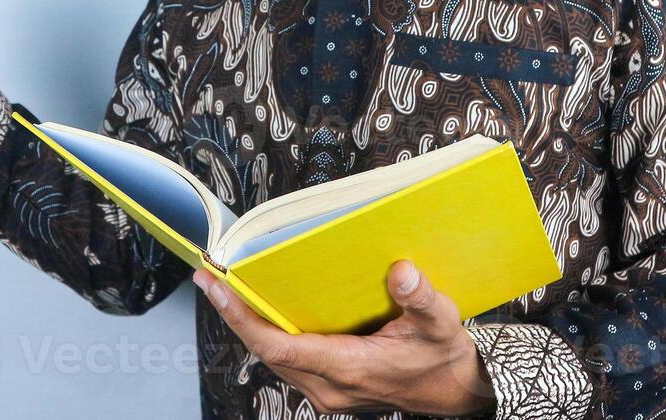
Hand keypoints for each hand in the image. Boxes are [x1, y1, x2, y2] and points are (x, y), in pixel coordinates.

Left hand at [193, 259, 496, 416]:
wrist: (457, 393)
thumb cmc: (445, 357)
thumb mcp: (442, 323)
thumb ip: (422, 298)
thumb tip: (401, 271)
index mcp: (350, 369)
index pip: (280, 346)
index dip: (243, 318)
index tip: (218, 289)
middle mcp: (330, 387)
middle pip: (266, 352)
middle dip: (234, 316)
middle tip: (208, 278)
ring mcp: (327, 392)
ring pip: (273, 359)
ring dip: (247, 326)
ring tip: (223, 289)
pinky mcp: (328, 389)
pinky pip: (286, 362)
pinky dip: (267, 336)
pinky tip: (259, 311)